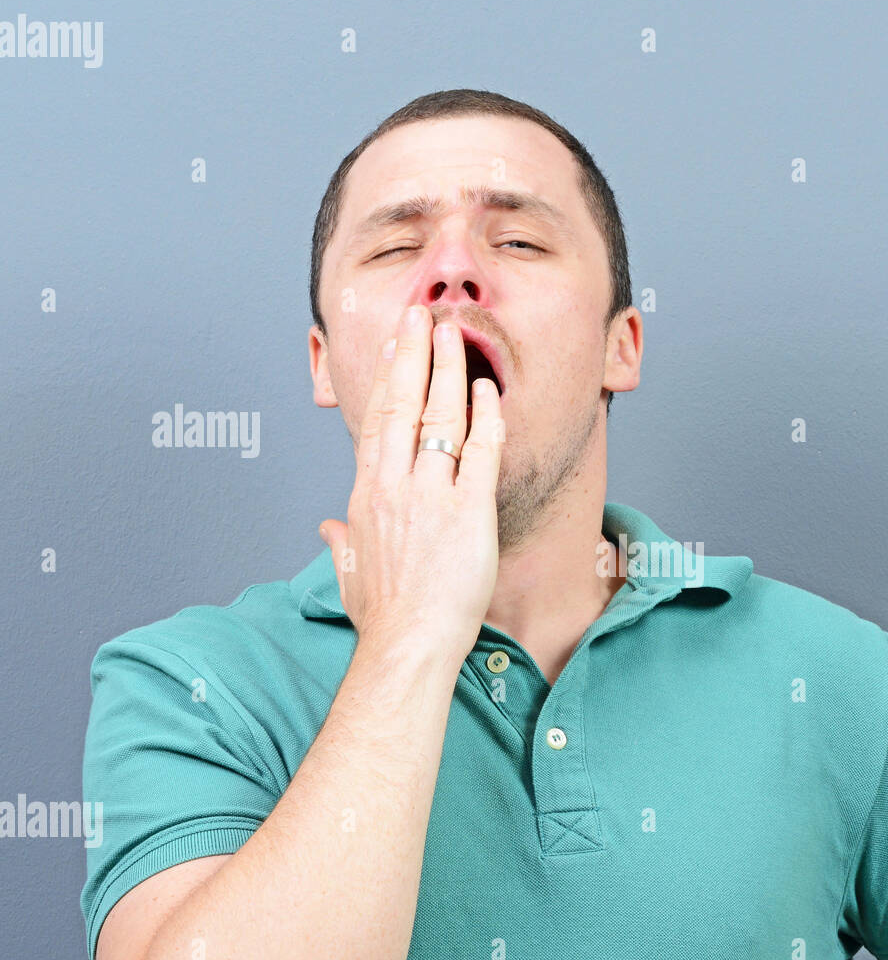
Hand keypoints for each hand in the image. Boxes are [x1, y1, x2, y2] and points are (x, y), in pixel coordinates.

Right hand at [318, 304, 505, 664]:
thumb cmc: (382, 618)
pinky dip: (484, 417)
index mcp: (367, 495)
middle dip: (415, 353)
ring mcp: (430, 496)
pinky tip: (488, 389)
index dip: (390, 377)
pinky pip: (479, 453)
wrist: (406, 646)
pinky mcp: (467, 513)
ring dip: (449, 370)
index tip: (398, 344)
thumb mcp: (350, 574)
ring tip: (457, 332)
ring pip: (440, 417)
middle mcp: (394, 486)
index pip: (378, 420)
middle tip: (424, 313)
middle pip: (403, 403)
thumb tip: (327, 530)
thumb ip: (340, 544)